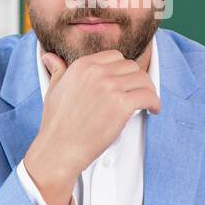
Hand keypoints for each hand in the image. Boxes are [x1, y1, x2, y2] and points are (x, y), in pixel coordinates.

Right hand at [23, 49, 159, 204]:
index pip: (115, 56)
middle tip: (138, 94)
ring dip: (148, 90)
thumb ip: (57, 70)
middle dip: (137, 80)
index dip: (123, 71)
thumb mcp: (53, 90)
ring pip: (143, 79)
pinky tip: (153, 110)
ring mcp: (110, 87)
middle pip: (131, 66)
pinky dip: (155, 103)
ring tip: (148, 103)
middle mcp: (96, 71)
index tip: (126, 83)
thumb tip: (48, 56)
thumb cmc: (56, 124)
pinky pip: (148, 96)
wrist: (59, 149)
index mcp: (82, 65)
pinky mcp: (121, 105)